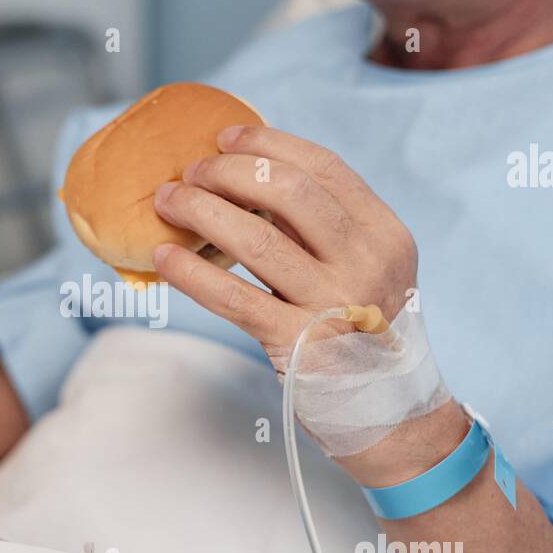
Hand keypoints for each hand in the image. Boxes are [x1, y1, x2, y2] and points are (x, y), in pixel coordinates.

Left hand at [151, 124, 466, 484]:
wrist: (389, 414)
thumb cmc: (360, 332)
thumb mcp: (365, 271)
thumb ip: (321, 229)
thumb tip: (248, 178)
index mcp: (386, 235)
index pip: (325, 168)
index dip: (269, 144)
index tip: (225, 138)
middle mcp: (367, 264)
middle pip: (290, 192)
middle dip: (230, 172)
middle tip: (192, 172)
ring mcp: (335, 305)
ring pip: (256, 239)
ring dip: (200, 212)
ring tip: (167, 202)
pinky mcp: (299, 346)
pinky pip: (232, 298)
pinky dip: (190, 273)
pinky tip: (163, 257)